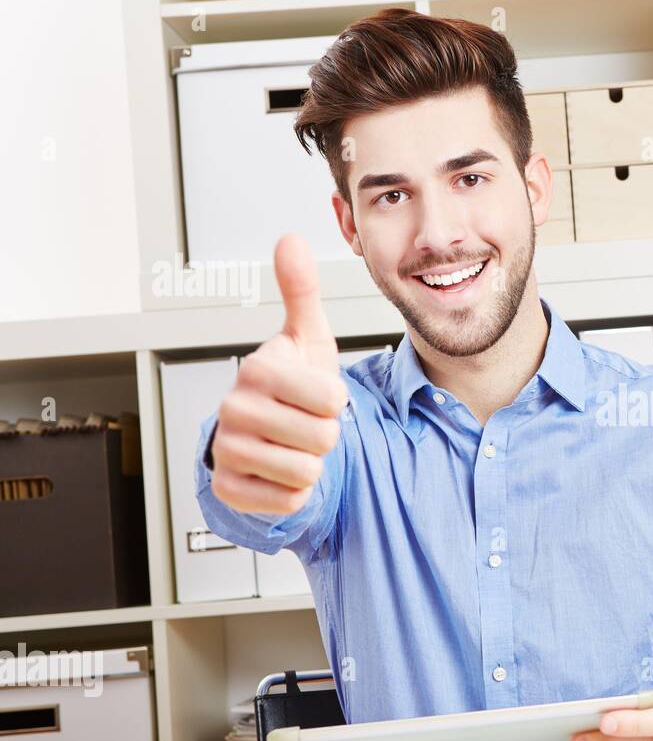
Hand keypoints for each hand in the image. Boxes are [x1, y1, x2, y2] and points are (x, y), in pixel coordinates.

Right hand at [210, 234, 348, 514]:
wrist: (266, 435)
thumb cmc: (292, 385)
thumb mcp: (306, 336)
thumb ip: (301, 290)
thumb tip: (290, 240)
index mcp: (257, 369)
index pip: (332, 398)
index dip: (336, 400)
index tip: (316, 394)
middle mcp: (234, 409)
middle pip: (324, 437)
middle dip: (325, 435)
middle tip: (305, 423)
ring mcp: (228, 451)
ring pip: (308, 471)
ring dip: (311, 463)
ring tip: (292, 445)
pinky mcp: (229, 490)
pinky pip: (290, 501)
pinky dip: (295, 492)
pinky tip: (279, 471)